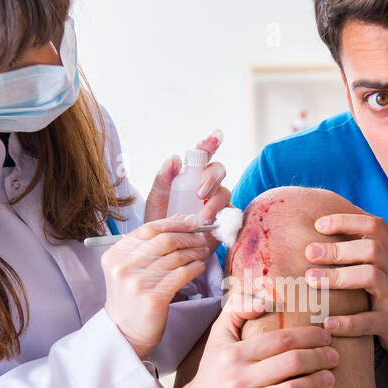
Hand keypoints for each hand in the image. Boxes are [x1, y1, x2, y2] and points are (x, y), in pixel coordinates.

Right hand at [102, 216, 212, 358]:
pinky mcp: (153, 297)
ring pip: (177, 256)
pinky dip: (195, 267)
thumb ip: (150, 244)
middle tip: (202, 239)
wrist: (124, 332)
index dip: (175, 223)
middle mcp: (124, 266)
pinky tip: (199, 267)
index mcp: (116, 254)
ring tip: (203, 252)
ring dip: (195, 252)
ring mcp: (138, 282)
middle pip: (165, 240)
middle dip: (189, 237)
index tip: (193, 222)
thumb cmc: (132, 298)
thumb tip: (181, 219)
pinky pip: (182, 274)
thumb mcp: (131, 268)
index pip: (149, 228)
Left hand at [144, 130, 231, 252]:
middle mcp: (207, 187)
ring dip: (215, 203)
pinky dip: (225, 219)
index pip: (203, 155)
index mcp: (190, 177)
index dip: (211, 143)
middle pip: (219, 171)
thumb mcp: (155, 201)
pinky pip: (232, 216)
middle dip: (211, 178)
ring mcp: (218, 205)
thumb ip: (162, 179)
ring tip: (201, 217)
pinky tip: (214, 226)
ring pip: (225, 193)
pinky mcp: (225, 223)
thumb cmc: (159, 224)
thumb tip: (175, 158)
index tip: (215, 136)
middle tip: (199, 192)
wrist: (165, 252)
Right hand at [174, 288, 339, 387]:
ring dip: (317, 384)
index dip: (311, 336)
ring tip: (331, 379)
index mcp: (232, 354)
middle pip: (291, 363)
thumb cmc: (216, 374)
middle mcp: (234, 381)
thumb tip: (265, 296)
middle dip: (320, 358)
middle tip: (335, 357)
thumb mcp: (218, 337)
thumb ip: (237, 308)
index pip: (282, 339)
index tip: (327, 336)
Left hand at [303, 213, 387, 365]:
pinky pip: (370, 321)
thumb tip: (336, 234)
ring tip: (310, 280)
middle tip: (308, 252)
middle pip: (370, 248)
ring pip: (370, 277)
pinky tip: (327, 323)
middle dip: (337, 248)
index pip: (374, 226)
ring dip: (338, 277)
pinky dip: (348, 322)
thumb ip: (374, 253)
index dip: (346, 220)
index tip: (319, 224)